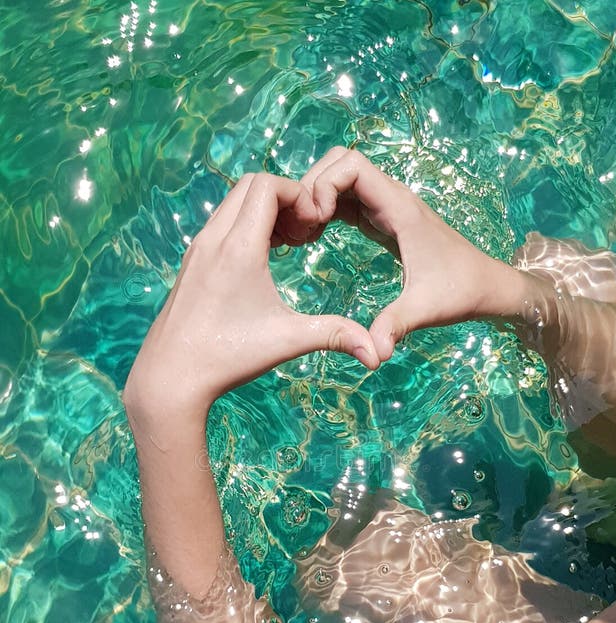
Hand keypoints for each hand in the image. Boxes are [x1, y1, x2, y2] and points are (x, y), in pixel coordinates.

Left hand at [124, 173, 378, 418]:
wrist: (170, 376)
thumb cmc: (226, 358)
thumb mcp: (287, 341)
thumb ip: (334, 336)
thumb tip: (377, 353)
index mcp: (238, 248)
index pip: (268, 185)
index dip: (299, 195)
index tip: (315, 225)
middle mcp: (213, 239)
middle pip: (251, 185)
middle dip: (284, 198)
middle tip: (306, 232)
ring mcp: (198, 249)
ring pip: (233, 203)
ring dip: (264, 211)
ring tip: (289, 244)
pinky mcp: (191, 263)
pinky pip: (220, 223)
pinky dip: (245, 226)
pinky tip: (263, 260)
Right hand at [289, 147, 531, 359]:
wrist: (486, 286)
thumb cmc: (460, 291)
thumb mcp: (425, 309)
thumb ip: (395, 325)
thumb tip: (374, 353)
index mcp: (400, 208)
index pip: (351, 166)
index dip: (324, 184)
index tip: (314, 222)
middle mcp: (392, 199)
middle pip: (341, 162)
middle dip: (313, 185)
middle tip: (300, 226)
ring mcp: (387, 207)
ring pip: (342, 178)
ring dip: (317, 196)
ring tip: (301, 233)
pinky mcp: (383, 220)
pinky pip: (347, 200)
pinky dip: (325, 210)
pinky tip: (313, 238)